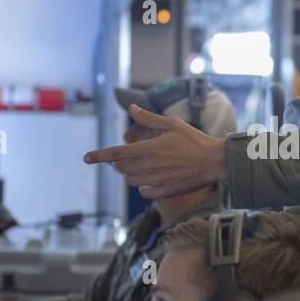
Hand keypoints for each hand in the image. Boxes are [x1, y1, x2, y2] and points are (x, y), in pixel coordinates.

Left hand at [83, 104, 227, 197]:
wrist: (213, 162)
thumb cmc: (194, 140)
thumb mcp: (171, 124)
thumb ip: (148, 119)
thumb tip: (132, 109)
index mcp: (146, 149)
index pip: (114, 154)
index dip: (98, 156)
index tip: (86, 158)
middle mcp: (147, 167)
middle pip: (120, 168)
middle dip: (119, 162)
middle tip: (130, 155)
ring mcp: (154, 181)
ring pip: (130, 180)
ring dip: (131, 173)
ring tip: (145, 164)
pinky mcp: (163, 192)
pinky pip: (143, 191)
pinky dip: (143, 185)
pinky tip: (153, 178)